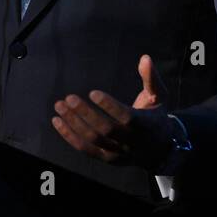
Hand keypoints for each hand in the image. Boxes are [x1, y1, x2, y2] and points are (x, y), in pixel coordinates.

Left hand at [51, 54, 173, 169]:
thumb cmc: (155, 117)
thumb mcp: (159, 97)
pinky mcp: (106, 158)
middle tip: (69, 98)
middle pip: (105, 129)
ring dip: (73, 123)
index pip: (126, 117)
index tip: (92, 92)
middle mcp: (131, 141)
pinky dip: (69, 136)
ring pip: (92, 140)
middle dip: (85, 114)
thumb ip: (150, 78)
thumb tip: (145, 57)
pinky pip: (85, 149)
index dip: (109, 105)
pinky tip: (58, 122)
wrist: (159, 150)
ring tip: (60, 106)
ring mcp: (118, 152)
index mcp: (145, 125)